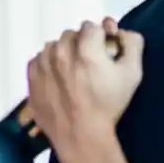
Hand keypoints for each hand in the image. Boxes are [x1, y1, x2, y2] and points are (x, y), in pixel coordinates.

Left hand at [26, 18, 143, 150]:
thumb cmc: (108, 105)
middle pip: (71, 35)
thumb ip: (131, 44)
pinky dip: (47, 66)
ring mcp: (42, 64)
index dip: (100, 39)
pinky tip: (57, 81)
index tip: (103, 53)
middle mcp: (61, 51)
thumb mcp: (132, 74)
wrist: (81, 135)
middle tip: (89, 65)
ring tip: (72, 74)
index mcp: (86, 47)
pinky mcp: (31, 77)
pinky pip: (38, 60)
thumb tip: (120, 31)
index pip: (91, 27)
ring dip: (63, 54)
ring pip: (53, 46)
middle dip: (81, 45)